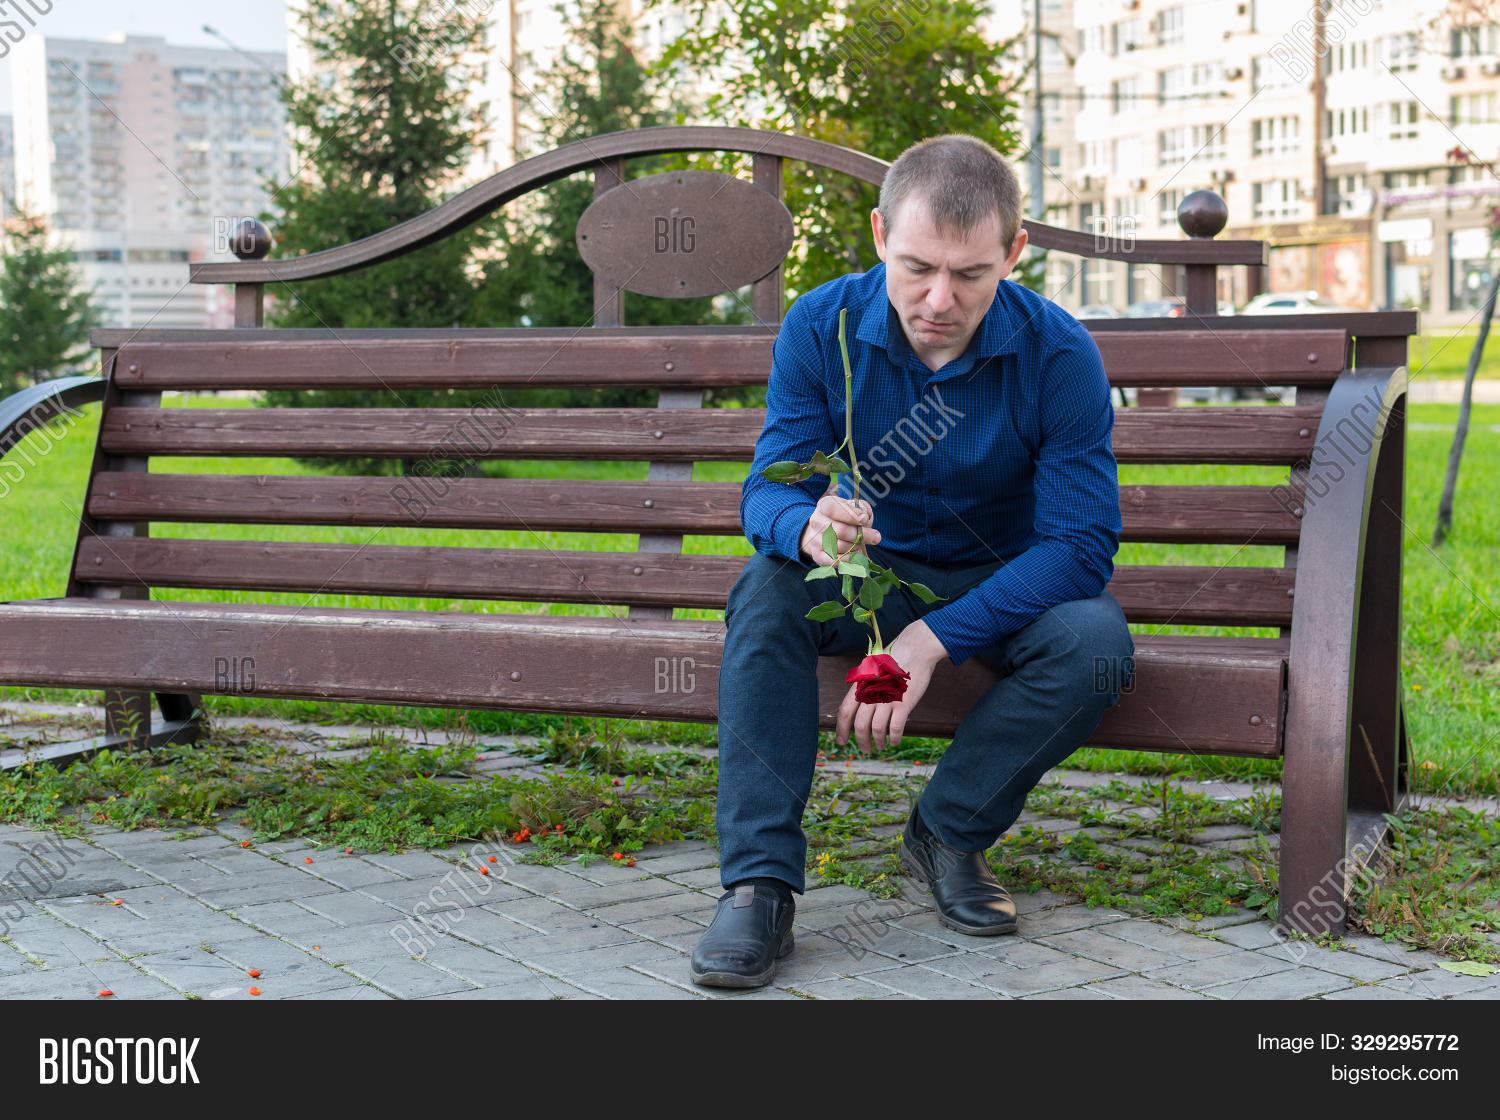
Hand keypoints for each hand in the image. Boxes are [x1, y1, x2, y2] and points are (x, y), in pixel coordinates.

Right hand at [799, 494, 880, 565]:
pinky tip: (855, 554)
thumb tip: (864, 520)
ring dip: (856, 547)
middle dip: (862, 535)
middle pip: (841, 530)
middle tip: (875, 537)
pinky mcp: (817, 555)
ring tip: (862, 545)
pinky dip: (849, 559)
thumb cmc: (843, 517)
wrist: (823, 530)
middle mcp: (816, 521)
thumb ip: (862, 509)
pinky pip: (834, 561)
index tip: (864, 520)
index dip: (851, 515)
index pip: (834, 509)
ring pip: (840, 546)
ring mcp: (814, 539)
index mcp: (824, 505)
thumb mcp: (853, 506)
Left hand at [835, 619, 948, 753]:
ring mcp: (886, 699)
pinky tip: (893, 742)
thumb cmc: (893, 663)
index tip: (842, 742)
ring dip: (878, 742)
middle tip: (865, 750)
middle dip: (861, 741)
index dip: (842, 729)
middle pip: (860, 725)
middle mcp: (871, 694)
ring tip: (880, 746)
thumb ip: (864, 690)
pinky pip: (895, 728)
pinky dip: (893, 738)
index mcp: (860, 686)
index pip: (845, 712)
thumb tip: (857, 708)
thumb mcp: (872, 673)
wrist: (914, 651)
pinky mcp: (903, 704)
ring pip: (876, 729)